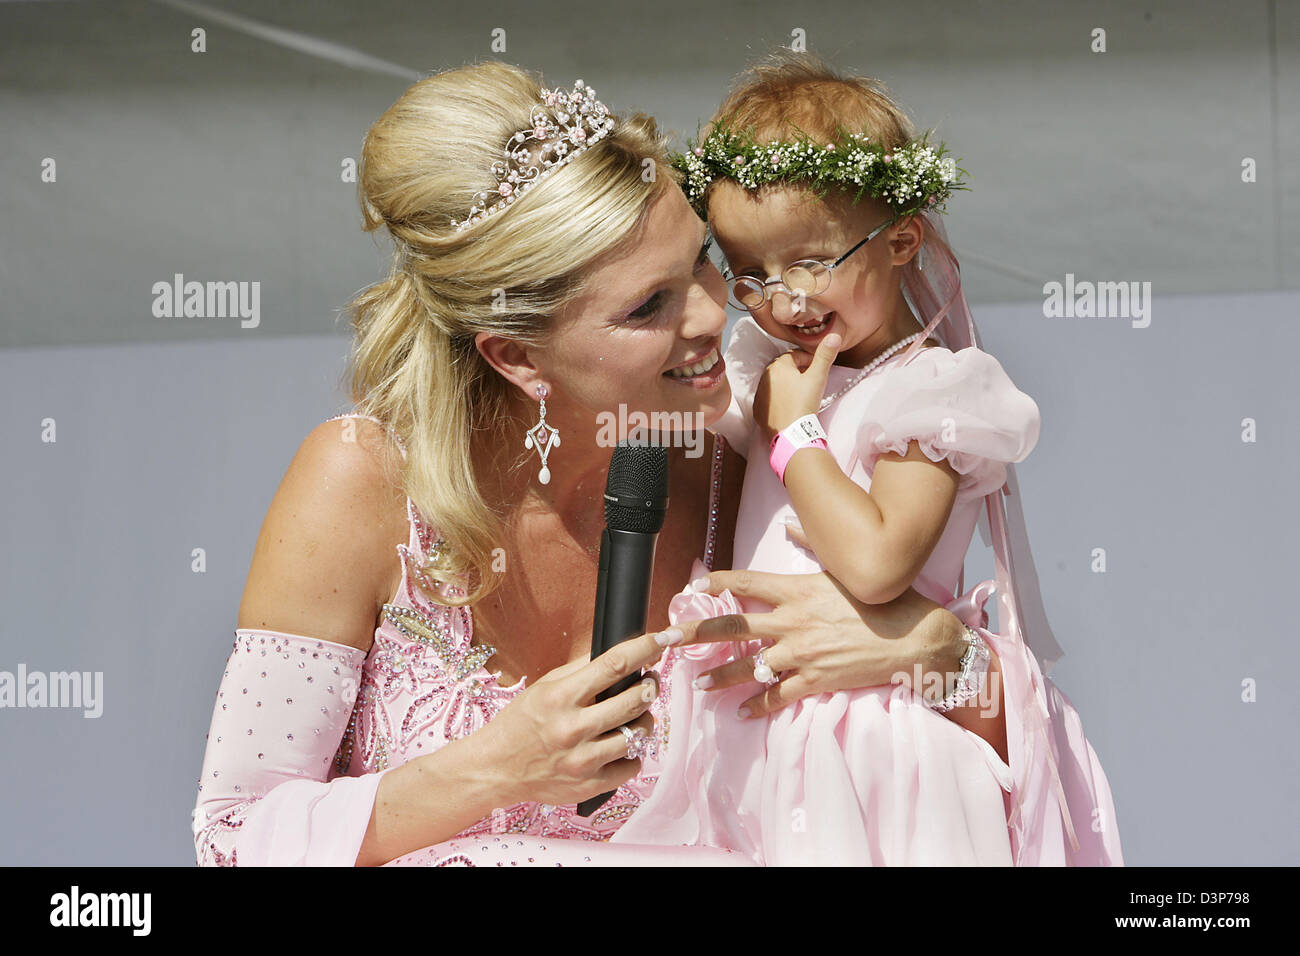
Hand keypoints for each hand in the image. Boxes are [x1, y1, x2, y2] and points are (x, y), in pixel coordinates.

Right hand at [473, 629, 672, 806]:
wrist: (496, 769)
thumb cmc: (520, 724)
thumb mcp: (544, 687)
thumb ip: (580, 670)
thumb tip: (622, 654)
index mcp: (561, 697)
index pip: (614, 665)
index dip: (645, 648)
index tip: (662, 639)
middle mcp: (573, 728)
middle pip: (636, 698)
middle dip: (651, 684)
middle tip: (649, 680)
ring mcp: (583, 760)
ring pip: (640, 732)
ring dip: (644, 718)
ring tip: (633, 714)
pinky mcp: (590, 784)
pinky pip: (633, 764)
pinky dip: (632, 752)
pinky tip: (619, 745)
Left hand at [673, 568, 964, 718]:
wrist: (916, 638)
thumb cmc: (883, 600)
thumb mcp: (845, 570)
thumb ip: (813, 546)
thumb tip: (791, 526)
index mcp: (797, 591)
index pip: (745, 584)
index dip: (715, 582)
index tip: (693, 584)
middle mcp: (792, 622)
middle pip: (731, 628)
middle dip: (694, 634)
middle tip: (665, 639)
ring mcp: (802, 654)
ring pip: (747, 668)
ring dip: (719, 677)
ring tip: (697, 683)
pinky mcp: (816, 681)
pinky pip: (777, 696)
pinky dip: (757, 706)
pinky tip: (741, 713)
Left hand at [753, 332, 841, 441]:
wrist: (791, 433)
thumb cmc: (804, 403)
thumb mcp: (818, 377)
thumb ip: (825, 355)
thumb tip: (834, 335)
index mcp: (778, 365)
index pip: (795, 355)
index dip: (809, 360)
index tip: (818, 369)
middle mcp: (765, 376)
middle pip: (784, 368)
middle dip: (798, 371)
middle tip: (811, 381)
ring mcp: (759, 394)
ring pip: (776, 382)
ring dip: (787, 384)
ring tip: (801, 394)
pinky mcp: (758, 409)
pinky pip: (769, 398)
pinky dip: (778, 398)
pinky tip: (789, 405)